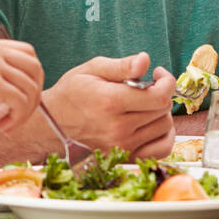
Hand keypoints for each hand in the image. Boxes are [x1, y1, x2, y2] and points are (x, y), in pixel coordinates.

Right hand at [0, 35, 42, 138]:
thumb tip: (24, 82)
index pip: (27, 52)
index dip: (32, 75)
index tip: (25, 96)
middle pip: (35, 67)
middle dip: (35, 93)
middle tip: (22, 112)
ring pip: (31, 87)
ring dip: (25, 110)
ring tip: (7, 123)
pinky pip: (22, 102)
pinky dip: (18, 118)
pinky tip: (2, 126)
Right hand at [42, 53, 175, 158]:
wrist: (52, 124)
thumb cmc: (72, 93)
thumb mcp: (92, 69)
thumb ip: (122, 65)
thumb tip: (146, 60)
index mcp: (111, 102)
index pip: (160, 95)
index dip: (166, 80)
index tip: (157, 73)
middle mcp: (118, 128)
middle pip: (163, 110)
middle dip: (161, 93)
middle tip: (147, 87)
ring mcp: (122, 146)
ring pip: (164, 127)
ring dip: (161, 113)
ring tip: (146, 104)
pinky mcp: (123, 158)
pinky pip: (160, 150)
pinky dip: (164, 136)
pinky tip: (154, 124)